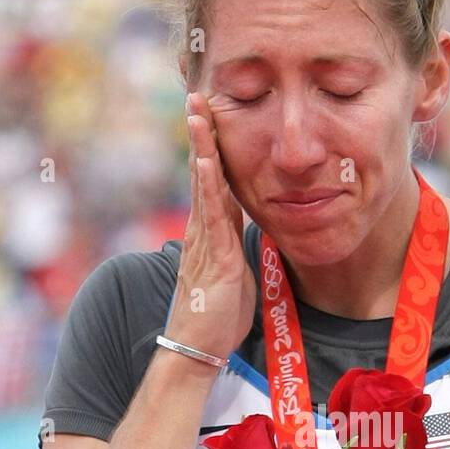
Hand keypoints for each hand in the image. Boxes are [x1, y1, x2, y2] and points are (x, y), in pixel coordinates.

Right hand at [164, 91, 256, 359]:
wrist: (197, 350)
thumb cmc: (218, 317)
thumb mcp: (236, 274)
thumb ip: (239, 249)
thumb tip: (252, 233)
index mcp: (211, 235)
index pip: (213, 183)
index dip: (213, 149)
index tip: (211, 117)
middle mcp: (203, 232)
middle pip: (202, 174)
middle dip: (201, 136)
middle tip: (197, 98)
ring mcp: (205, 244)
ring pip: (202, 187)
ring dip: (202, 149)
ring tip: (199, 114)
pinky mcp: (214, 259)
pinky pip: (211, 217)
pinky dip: (209, 187)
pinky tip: (209, 162)